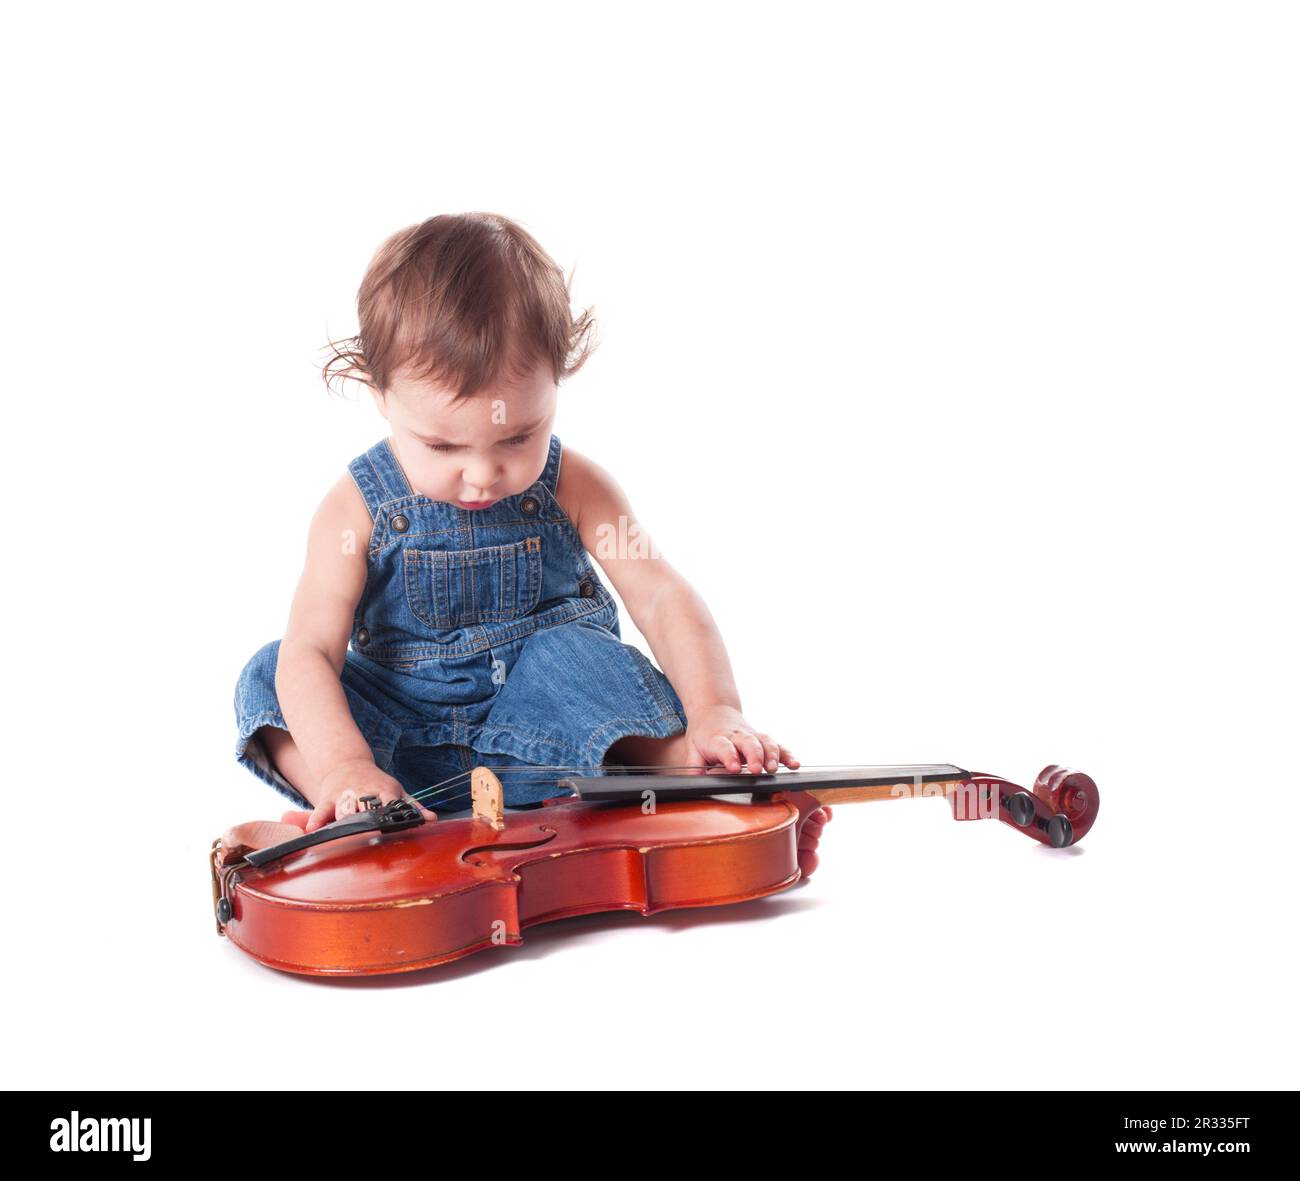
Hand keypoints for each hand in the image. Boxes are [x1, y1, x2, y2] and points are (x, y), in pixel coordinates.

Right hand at [308, 759, 436, 831]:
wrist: (347, 763)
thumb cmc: (376, 783)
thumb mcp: (396, 790)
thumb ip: (413, 806)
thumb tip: (432, 819)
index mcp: (384, 790)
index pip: (391, 801)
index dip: (394, 811)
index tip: (397, 824)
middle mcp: (364, 792)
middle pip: (367, 807)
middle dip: (368, 820)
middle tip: (371, 836)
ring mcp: (345, 795)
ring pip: (345, 810)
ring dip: (344, 822)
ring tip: (345, 838)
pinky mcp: (328, 798)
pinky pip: (321, 810)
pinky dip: (317, 819)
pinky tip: (313, 830)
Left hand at [682, 705, 800, 774]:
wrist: (714, 710)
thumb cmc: (703, 734)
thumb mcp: (692, 749)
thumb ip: (693, 769)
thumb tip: (692, 787)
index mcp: (717, 739)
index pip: (724, 747)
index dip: (729, 756)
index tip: (733, 768)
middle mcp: (736, 735)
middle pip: (748, 742)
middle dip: (754, 755)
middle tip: (756, 769)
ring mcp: (751, 735)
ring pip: (765, 741)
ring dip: (772, 754)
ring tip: (774, 769)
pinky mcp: (762, 738)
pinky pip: (777, 744)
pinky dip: (787, 754)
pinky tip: (794, 764)